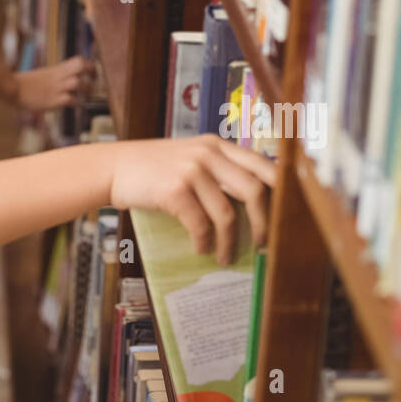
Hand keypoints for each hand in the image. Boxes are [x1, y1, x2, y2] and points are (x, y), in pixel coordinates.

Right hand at [14, 55, 96, 110]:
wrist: (12, 88)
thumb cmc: (25, 83)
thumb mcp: (43, 75)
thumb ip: (56, 76)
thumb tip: (66, 78)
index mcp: (56, 69)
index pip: (78, 60)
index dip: (89, 65)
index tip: (93, 71)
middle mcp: (58, 77)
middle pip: (81, 66)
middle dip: (92, 71)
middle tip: (95, 79)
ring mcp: (56, 88)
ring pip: (78, 83)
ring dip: (86, 89)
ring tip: (86, 94)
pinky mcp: (52, 101)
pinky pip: (70, 100)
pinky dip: (75, 102)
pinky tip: (74, 104)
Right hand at [109, 135, 274, 264]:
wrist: (114, 167)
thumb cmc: (154, 168)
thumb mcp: (190, 157)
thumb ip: (219, 169)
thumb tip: (256, 204)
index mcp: (217, 145)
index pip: (263, 165)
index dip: (281, 191)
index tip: (286, 215)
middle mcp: (208, 153)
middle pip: (254, 190)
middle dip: (263, 223)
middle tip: (262, 243)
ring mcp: (191, 170)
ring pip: (227, 214)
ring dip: (230, 242)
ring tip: (226, 256)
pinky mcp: (174, 190)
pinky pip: (201, 224)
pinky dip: (204, 242)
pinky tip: (201, 249)